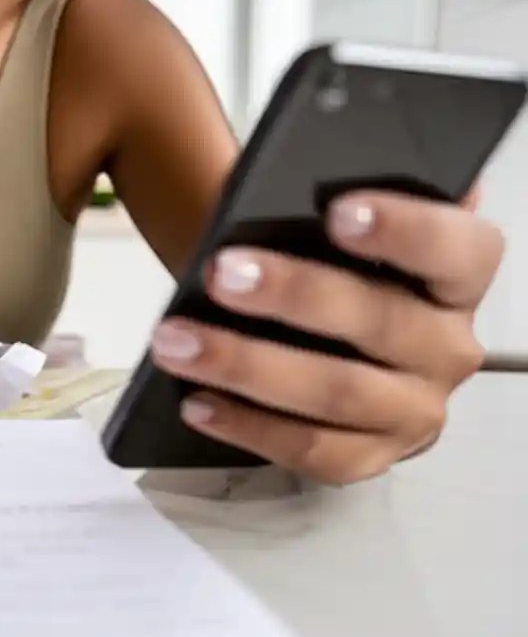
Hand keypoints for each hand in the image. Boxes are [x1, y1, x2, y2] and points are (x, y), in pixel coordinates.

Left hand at [150, 189, 503, 484]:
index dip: (404, 229)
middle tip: (220, 273)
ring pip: (337, 394)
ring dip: (249, 366)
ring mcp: (414, 410)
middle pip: (381, 322)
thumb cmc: (331, 270)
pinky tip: (196, 402)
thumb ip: (332, 206)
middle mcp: (448, 347)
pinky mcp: (371, 456)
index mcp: (459, 278)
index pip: (458, 248)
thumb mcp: (340, 231)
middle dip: (293, 295)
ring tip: (177, 342)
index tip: (336, 212)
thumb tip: (290, 179)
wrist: (323, 337)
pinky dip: (249, 427)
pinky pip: (313, 451)